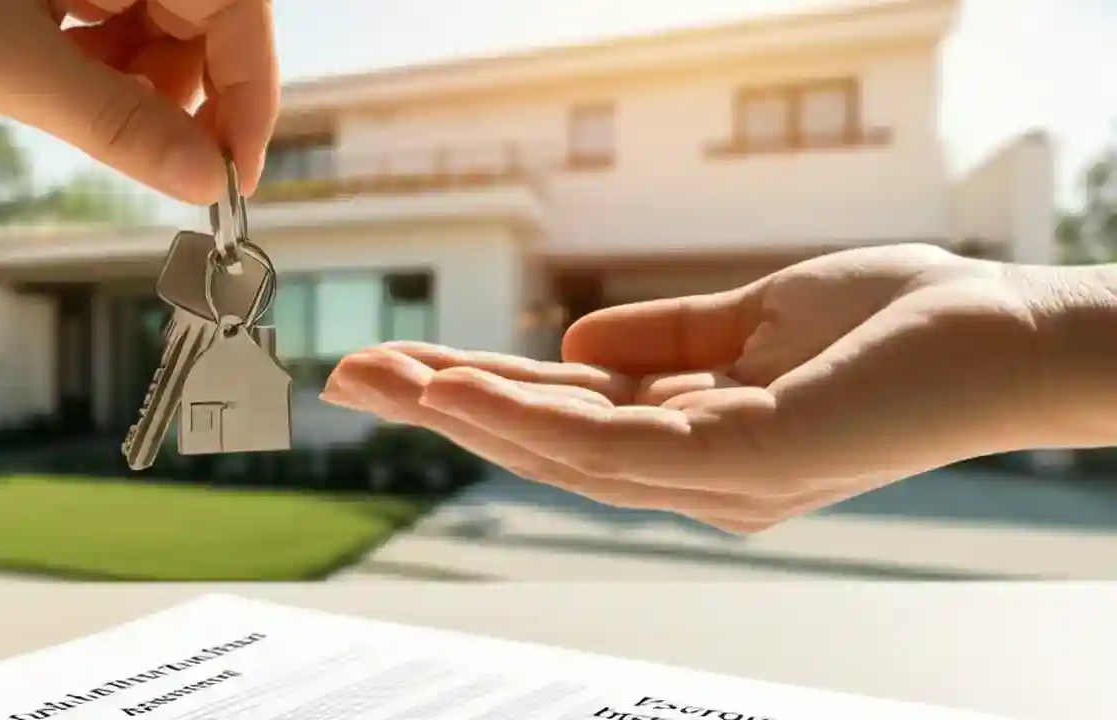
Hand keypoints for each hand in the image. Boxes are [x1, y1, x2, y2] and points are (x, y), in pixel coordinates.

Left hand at [0, 0, 278, 203]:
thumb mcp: (7, 65)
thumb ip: (116, 123)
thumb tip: (205, 179)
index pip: (238, 12)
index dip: (251, 94)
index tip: (234, 174)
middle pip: (207, 23)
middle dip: (191, 97)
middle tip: (165, 161)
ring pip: (162, 31)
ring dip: (143, 88)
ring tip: (84, 110)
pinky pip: (116, 26)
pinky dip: (105, 70)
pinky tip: (65, 86)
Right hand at [323, 245, 1065, 533]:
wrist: (1006, 331)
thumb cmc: (896, 324)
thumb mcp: (753, 320)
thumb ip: (666, 337)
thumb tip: (579, 336)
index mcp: (693, 435)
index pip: (567, 415)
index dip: (481, 390)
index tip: (403, 363)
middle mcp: (695, 473)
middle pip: (546, 443)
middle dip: (443, 409)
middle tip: (349, 378)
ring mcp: (718, 477)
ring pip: (563, 452)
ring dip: (464, 414)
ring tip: (380, 381)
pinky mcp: (749, 461)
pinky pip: (619, 446)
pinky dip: (532, 421)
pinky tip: (465, 392)